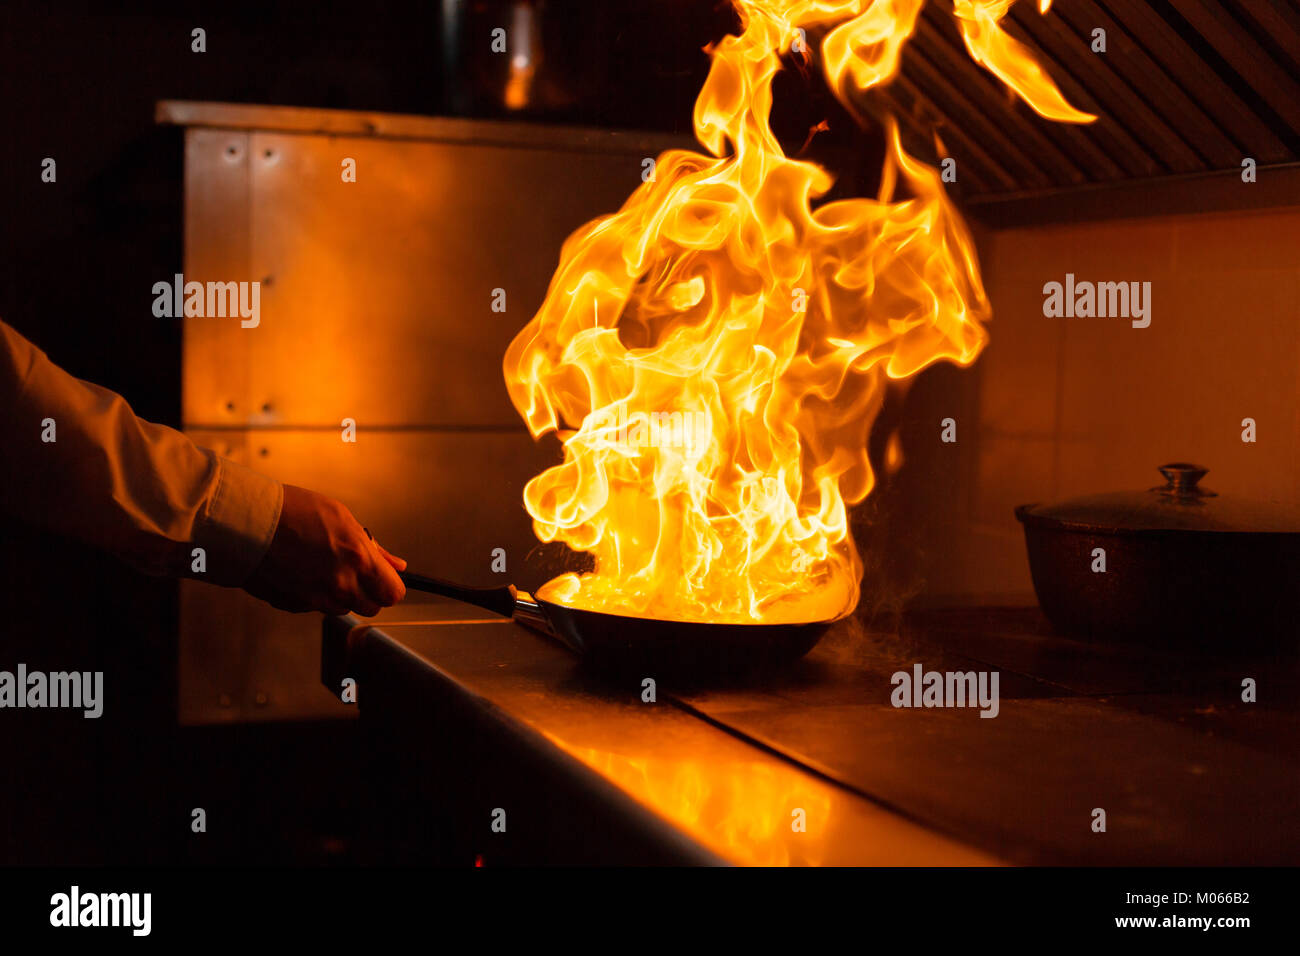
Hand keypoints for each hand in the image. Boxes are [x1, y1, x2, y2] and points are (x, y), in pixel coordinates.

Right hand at [244, 484, 406, 615]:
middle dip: (368, 592)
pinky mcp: (293, 605)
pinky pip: (314, 607)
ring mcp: (315, 600)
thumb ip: (374, 548)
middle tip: (354, 571)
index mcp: (358, 560)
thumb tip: (397, 565)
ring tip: (321, 565)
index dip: (389, 586)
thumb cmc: (293, 511)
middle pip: (371, 607)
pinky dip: (313, 594)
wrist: (244, 521)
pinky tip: (300, 570)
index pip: (393, 593)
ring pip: (342, 608)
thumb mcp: (342, 518)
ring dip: (339, 593)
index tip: (384, 578)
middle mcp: (340, 586)